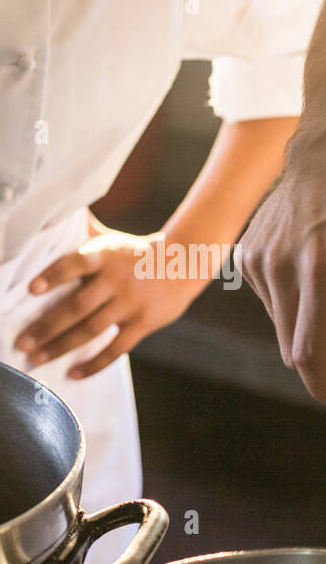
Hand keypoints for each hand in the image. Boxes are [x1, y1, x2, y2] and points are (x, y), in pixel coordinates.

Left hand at [14, 230, 205, 378]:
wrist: (183, 263)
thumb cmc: (133, 252)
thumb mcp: (111, 238)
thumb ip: (84, 231)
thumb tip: (55, 211)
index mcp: (105, 255)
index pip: (76, 263)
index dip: (54, 275)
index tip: (31, 289)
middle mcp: (116, 280)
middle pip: (78, 306)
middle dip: (47, 326)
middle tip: (20, 343)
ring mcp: (130, 304)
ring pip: (91, 330)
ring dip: (61, 347)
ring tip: (35, 359)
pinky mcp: (142, 324)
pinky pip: (116, 349)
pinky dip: (94, 364)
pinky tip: (72, 374)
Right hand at [235, 151, 325, 402]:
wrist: (318, 162)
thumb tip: (318, 354)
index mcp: (318, 267)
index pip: (309, 352)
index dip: (320, 385)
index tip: (325, 401)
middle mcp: (282, 267)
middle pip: (294, 349)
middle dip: (317, 371)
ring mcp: (258, 260)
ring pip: (282, 326)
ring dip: (303, 334)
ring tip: (319, 327)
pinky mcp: (246, 255)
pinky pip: (270, 299)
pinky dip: (289, 304)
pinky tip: (305, 282)